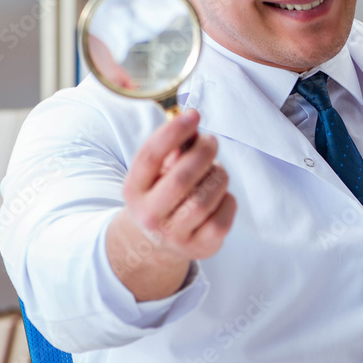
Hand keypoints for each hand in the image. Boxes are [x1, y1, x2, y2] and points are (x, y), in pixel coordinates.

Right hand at [106, 108, 236, 300]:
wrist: (155, 243)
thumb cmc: (161, 195)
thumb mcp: (156, 174)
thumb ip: (172, 150)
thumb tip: (191, 124)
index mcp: (134, 190)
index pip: (150, 157)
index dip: (173, 132)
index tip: (193, 115)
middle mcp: (150, 216)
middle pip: (182, 178)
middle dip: (203, 152)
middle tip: (211, 141)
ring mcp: (175, 236)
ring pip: (206, 197)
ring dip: (218, 175)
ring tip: (216, 171)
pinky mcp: (201, 247)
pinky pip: (224, 214)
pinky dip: (228, 199)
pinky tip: (219, 196)